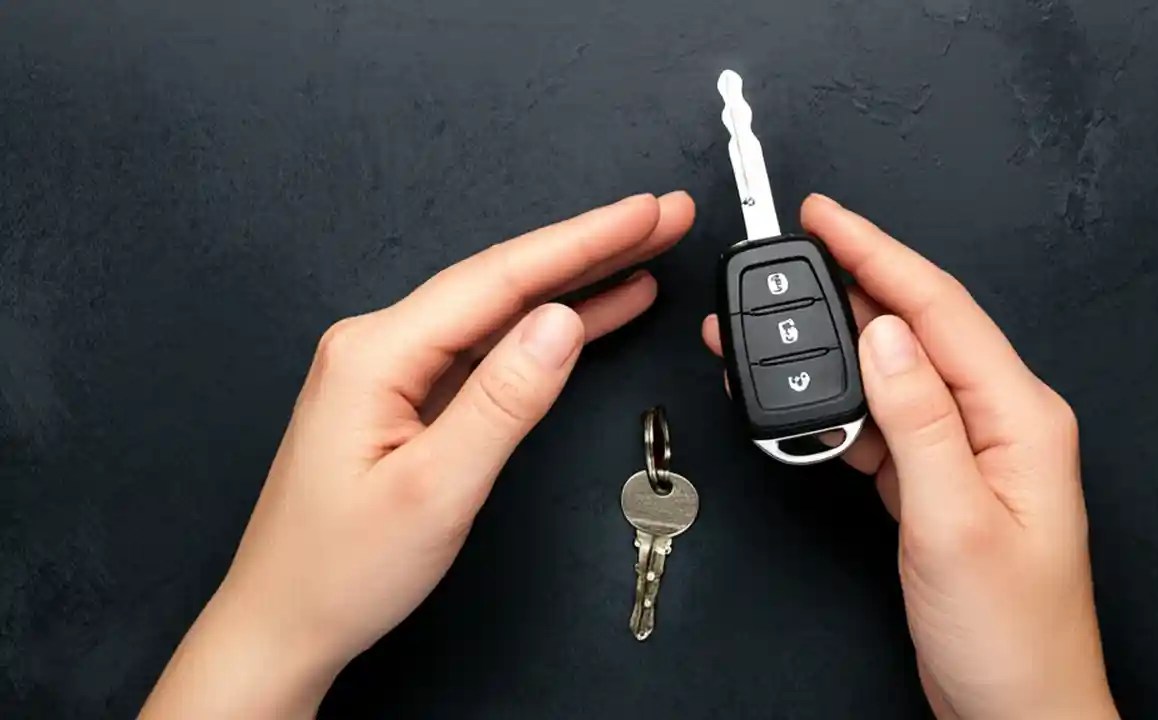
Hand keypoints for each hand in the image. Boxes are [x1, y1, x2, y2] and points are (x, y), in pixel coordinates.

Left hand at [141, 192, 695, 718]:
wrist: (283, 623)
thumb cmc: (343, 570)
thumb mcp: (437, 489)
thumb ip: (503, 400)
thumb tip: (561, 322)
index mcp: (377, 353)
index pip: (500, 278)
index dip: (583, 241)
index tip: (645, 214)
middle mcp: (379, 345)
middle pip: (503, 280)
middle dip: (591, 247)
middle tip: (664, 218)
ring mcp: (392, 370)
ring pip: (500, 311)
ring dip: (576, 282)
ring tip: (644, 254)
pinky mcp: (406, 397)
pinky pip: (487, 348)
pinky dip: (545, 330)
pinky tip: (591, 314)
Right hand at [703, 195, 1117, 719]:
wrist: (1017, 712)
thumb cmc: (1009, 635)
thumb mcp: (954, 521)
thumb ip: (918, 418)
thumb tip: (882, 331)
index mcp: (1020, 416)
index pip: (938, 308)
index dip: (877, 252)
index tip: (824, 216)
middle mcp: (997, 423)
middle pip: (913, 328)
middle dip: (847, 285)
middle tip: (788, 256)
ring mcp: (966, 453)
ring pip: (890, 374)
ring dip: (832, 350)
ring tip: (772, 329)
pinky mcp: (937, 484)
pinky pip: (882, 423)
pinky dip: (836, 409)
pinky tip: (802, 404)